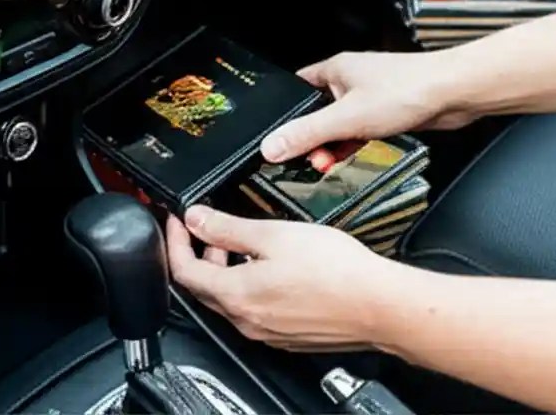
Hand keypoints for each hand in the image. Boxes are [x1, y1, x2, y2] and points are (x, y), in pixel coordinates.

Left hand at [166, 205, 412, 351]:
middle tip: (205, 228)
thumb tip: (197, 219)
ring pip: (229, 300)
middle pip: (203, 288)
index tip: (178, 221)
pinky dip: (248, 287)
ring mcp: (267, 333)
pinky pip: (254, 311)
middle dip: (198, 255)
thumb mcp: (275, 235)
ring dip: (224, 271)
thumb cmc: (338, 273)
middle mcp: (247, 321)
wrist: (380, 306)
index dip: (175, 241)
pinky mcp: (287, 337)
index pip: (184, 271)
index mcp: (237, 296)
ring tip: (239, 244)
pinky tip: (268, 269)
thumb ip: (229, 228)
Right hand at [261, 50, 475, 162]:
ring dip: (334, 144)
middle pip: (317, 112)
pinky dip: (354, 144)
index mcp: (334, 70)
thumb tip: (271, 145)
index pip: (296, 89)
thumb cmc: (409, 89)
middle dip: (312, 138)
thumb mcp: (347, 118)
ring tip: (330, 161)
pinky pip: (360, 131)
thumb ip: (307, 133)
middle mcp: (350, 80)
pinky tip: (354, 155)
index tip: (278, 136)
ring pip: (340, 124)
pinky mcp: (387, 112)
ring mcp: (369, 96)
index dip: (285, 112)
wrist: (454, 93)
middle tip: (310, 157)